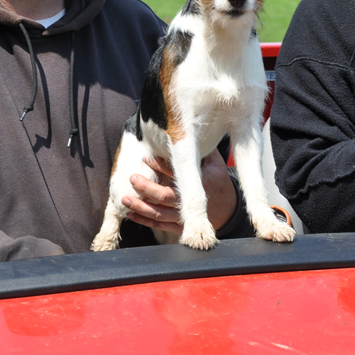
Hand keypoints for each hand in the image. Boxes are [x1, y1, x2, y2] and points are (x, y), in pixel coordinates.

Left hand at [122, 149, 237, 233]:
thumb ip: (205, 148)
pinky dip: (144, 220)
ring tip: (125, 198)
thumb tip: (192, 127)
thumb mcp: (217, 163)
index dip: (160, 166)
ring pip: (159, 213)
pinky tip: (131, 214)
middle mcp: (192, 202)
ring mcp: (186, 217)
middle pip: (165, 196)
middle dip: (146, 188)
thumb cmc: (219, 182)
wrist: (229, 210)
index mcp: (201, 183)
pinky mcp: (181, 227)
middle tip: (133, 178)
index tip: (146, 158)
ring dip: (141, 206)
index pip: (177, 174)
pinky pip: (160, 225)